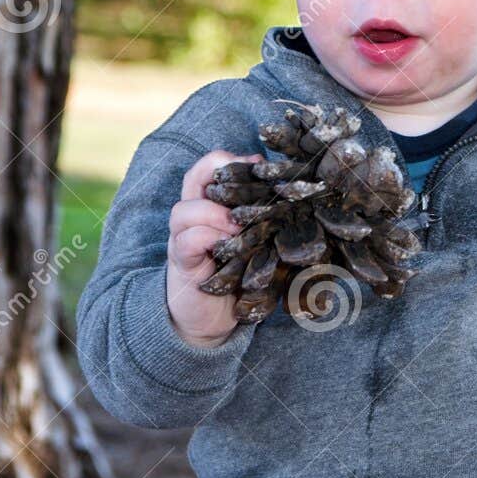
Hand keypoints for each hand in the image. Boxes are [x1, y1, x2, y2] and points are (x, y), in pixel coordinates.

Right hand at [166, 150, 263, 346]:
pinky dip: (207, 238)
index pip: (211, 166)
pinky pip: (187, 240)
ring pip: (185, 209)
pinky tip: (227, 248)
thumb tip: (295, 194)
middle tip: (251, 193)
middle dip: (224, 178)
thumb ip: (264, 217)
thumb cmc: (239, 273)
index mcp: (211, 203)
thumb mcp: (255, 240)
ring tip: (240, 228)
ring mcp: (181, 237)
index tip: (259, 165)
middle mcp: (192, 215)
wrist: (211, 317)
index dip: (232, 160)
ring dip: (215, 214)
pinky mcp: (181, 262)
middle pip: (196, 177)